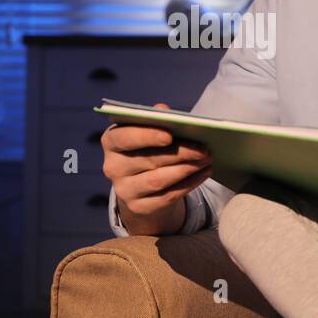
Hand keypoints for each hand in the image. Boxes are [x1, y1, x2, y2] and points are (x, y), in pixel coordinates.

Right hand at [101, 103, 211, 223]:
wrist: (140, 186)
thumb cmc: (147, 149)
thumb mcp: (148, 132)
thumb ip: (155, 120)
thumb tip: (162, 109)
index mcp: (111, 142)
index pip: (123, 138)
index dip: (145, 136)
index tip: (170, 135)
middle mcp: (113, 167)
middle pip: (147, 160)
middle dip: (179, 153)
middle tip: (204, 148)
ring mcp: (124, 190)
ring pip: (158, 180)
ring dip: (186, 169)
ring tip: (207, 160)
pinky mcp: (138, 207)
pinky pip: (167, 196)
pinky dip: (189, 184)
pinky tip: (203, 173)